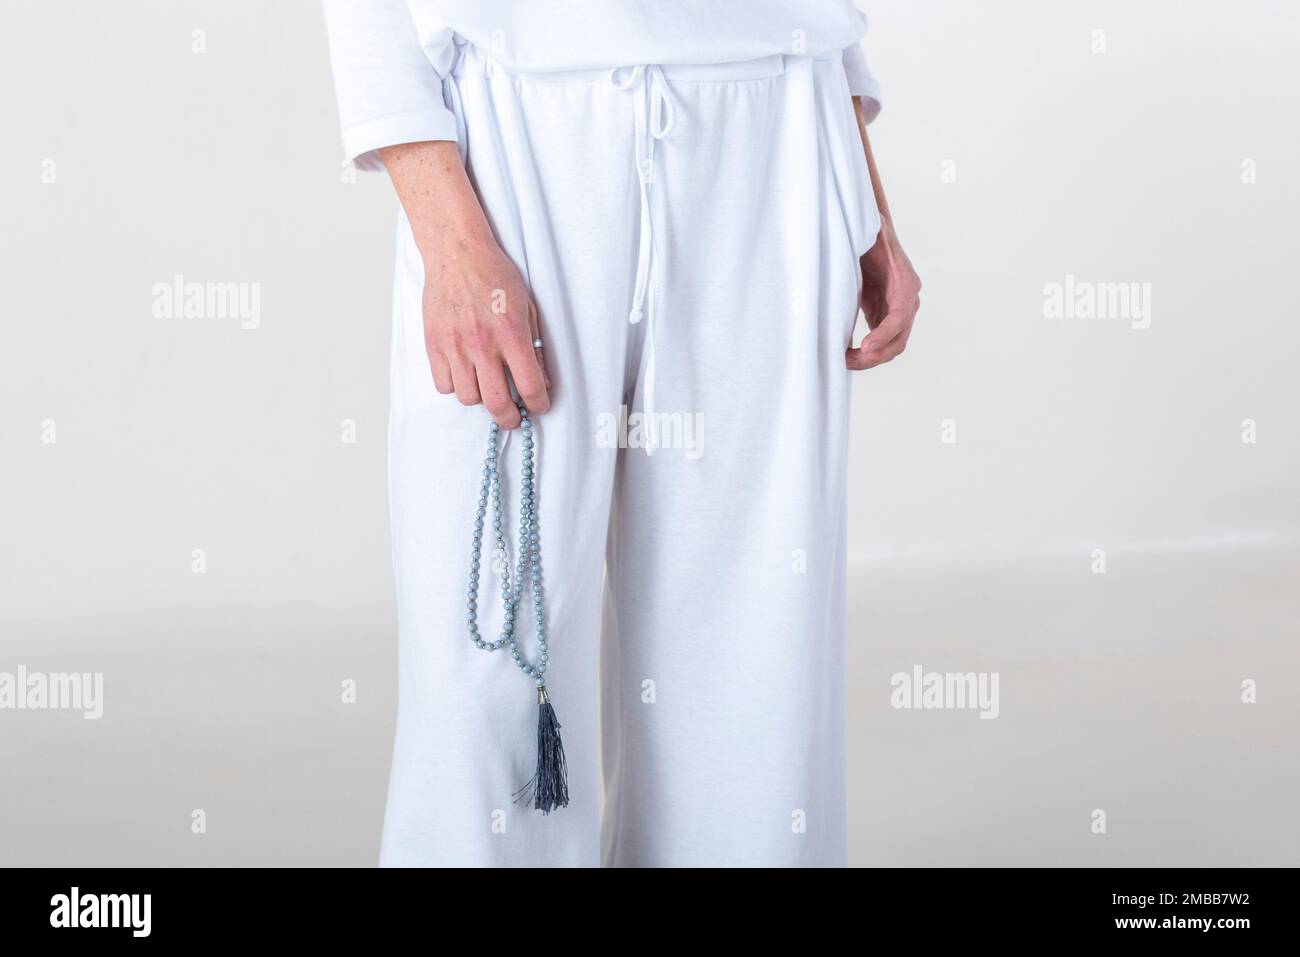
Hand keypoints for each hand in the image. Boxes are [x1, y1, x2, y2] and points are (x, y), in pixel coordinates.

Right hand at [379, 140, 549, 428]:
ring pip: (468, 398)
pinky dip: (455, 385)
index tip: (539, 406)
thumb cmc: (494, 275)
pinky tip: (465, 373)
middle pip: (497, 404)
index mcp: (511, 335)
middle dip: (510, 418)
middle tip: (514, 416)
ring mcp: (455, 347)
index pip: (530, 387)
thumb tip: (540, 379)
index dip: (539, 404)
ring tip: (487, 385)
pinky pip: (444, 384)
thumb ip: (533, 345)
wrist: (457, 253)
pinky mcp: (434, 345)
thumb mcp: (527, 307)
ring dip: (481, 398)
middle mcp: (482, 345)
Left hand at [846, 220, 920, 370]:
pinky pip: (881, 342)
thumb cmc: (870, 234)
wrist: (872, 237)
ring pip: (892, 346)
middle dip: (875, 354)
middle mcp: (908, 300)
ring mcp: (899, 311)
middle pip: (899, 339)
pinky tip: (847, 355)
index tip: (864, 347)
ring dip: (870, 359)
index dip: (883, 334)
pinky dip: (867, 353)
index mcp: (905, 282)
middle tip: (848, 361)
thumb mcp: (869, 234)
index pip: (900, 315)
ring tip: (844, 362)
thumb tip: (865, 224)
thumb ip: (870, 235)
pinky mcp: (885, 316)